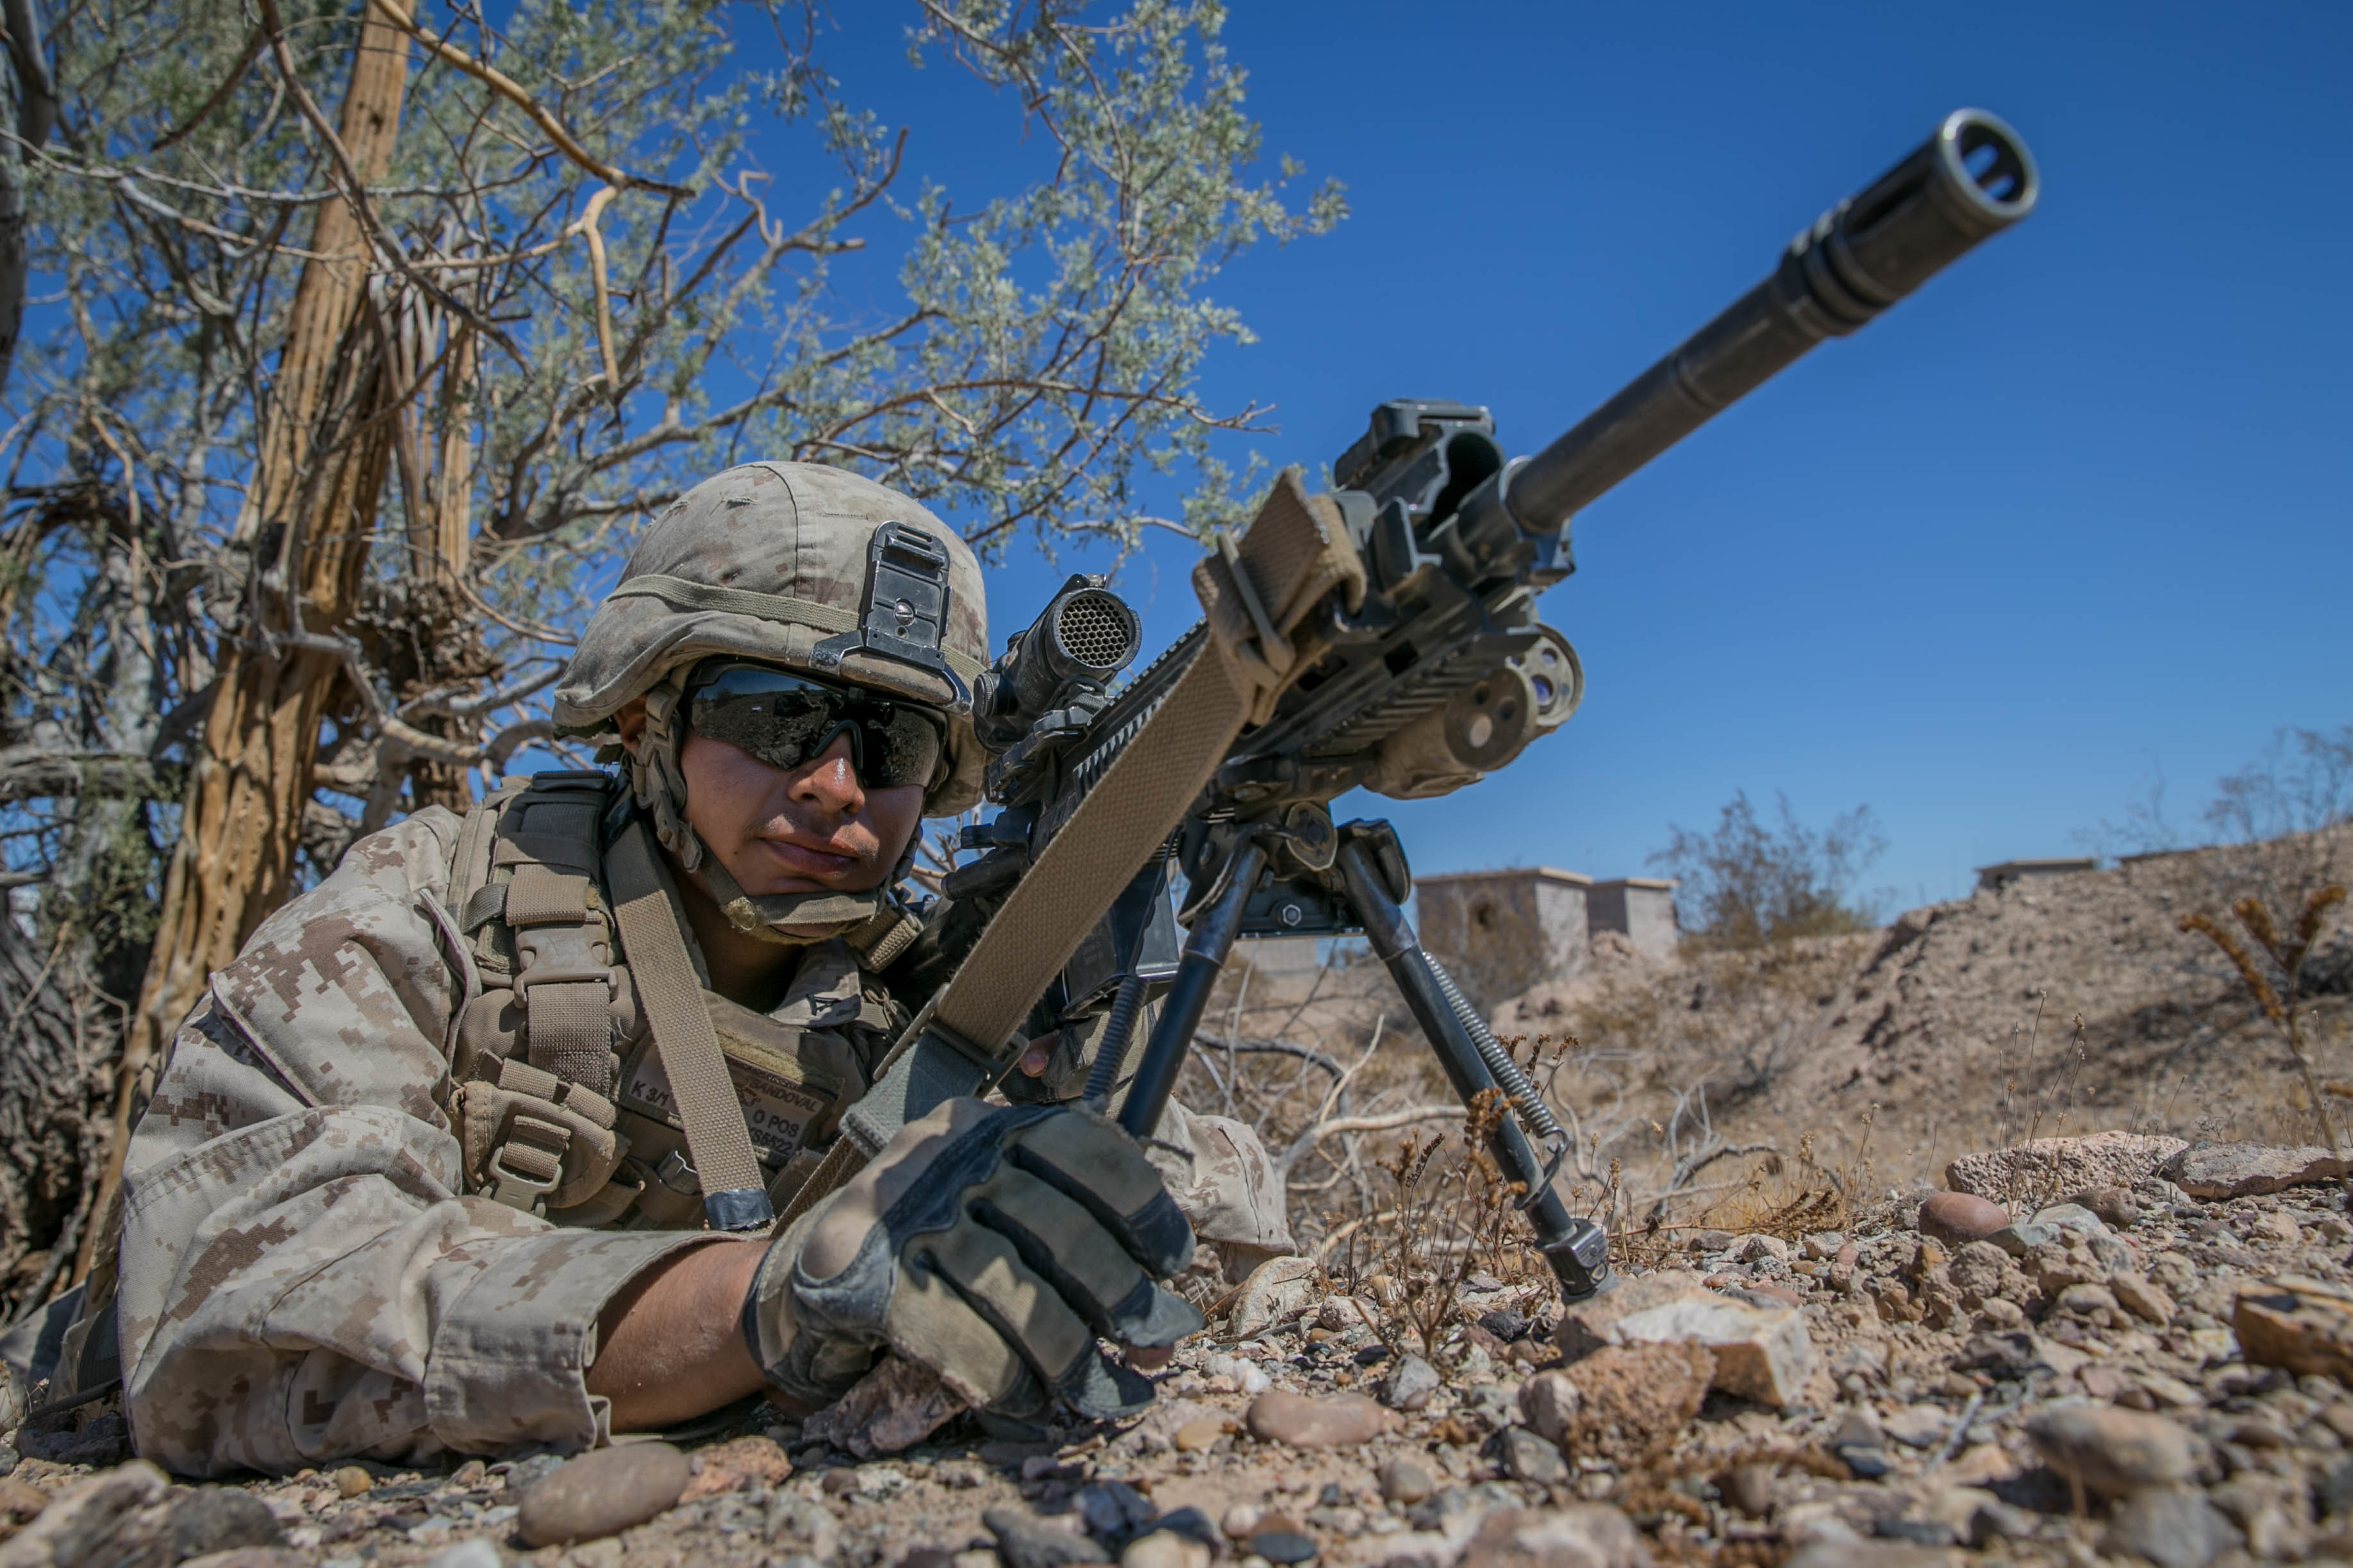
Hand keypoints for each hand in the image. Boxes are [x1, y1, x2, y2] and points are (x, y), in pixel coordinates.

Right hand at [741, 1100, 1201, 1419]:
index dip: (1142, 1206)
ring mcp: (900, 1213)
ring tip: (1101, 1390)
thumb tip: (1166, 1323)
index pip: (1084, 1146)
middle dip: (1117, 1294)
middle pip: (1057, 1224)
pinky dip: (1004, 1376)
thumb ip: (1076, 1237)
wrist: (814, 1280)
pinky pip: (955, 1334)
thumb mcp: (1000, 1209)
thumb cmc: (936, 1246)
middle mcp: (945, 1155)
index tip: (1173, 1263)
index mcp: (990, 1125)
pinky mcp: (862, 1275)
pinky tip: (1030, 1401)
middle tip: (1152, 1345)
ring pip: (1011, 1287)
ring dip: (1067, 1351)